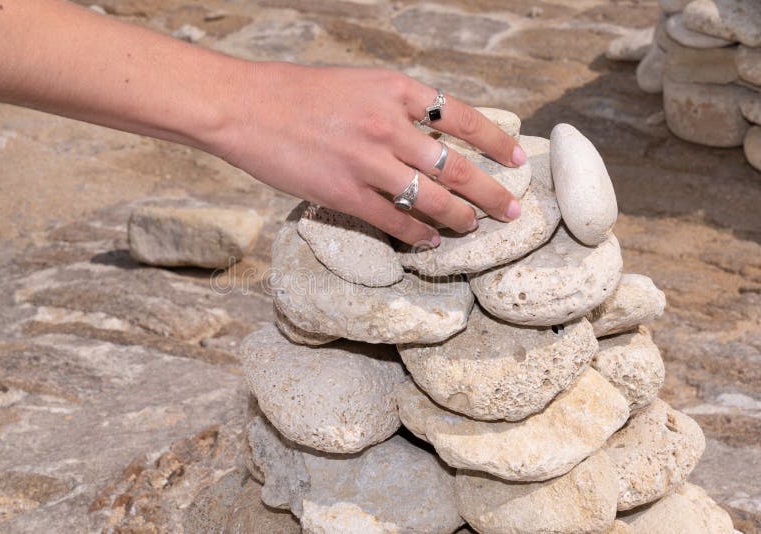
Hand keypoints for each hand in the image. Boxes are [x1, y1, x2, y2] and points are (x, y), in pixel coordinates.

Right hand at [211, 62, 525, 245]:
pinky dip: (418, 235)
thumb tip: (428, 135)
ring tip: (476, 228)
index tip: (518, 159)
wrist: (243, 106)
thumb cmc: (294, 92)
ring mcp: (368, 162)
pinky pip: (394, 221)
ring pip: (432, 198)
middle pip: (457, 166)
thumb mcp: (355, 83)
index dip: (496, 141)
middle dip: (492, 192)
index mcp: (394, 90)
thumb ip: (394, 106)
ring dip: (460, 218)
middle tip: (514, 210)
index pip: (462, 118)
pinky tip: (431, 244)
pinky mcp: (344, 194)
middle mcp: (389, 126)